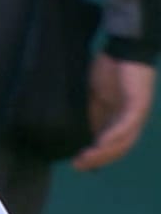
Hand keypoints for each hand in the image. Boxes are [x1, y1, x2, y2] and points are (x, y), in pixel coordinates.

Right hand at [71, 53, 155, 170]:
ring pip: (124, 141)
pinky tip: (101, 142)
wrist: (124, 49)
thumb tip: (77, 133)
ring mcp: (136, 115)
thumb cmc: (108, 70)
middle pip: (118, 149)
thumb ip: (90, 114)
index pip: (111, 146)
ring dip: (105, 152)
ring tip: (86, 158)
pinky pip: (127, 124)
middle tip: (78, 165)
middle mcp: (131, 122)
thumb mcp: (94, 97)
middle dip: (98, 159)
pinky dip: (114, 135)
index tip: (76, 163)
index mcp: (120, 121)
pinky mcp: (138, 105)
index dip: (96, 158)